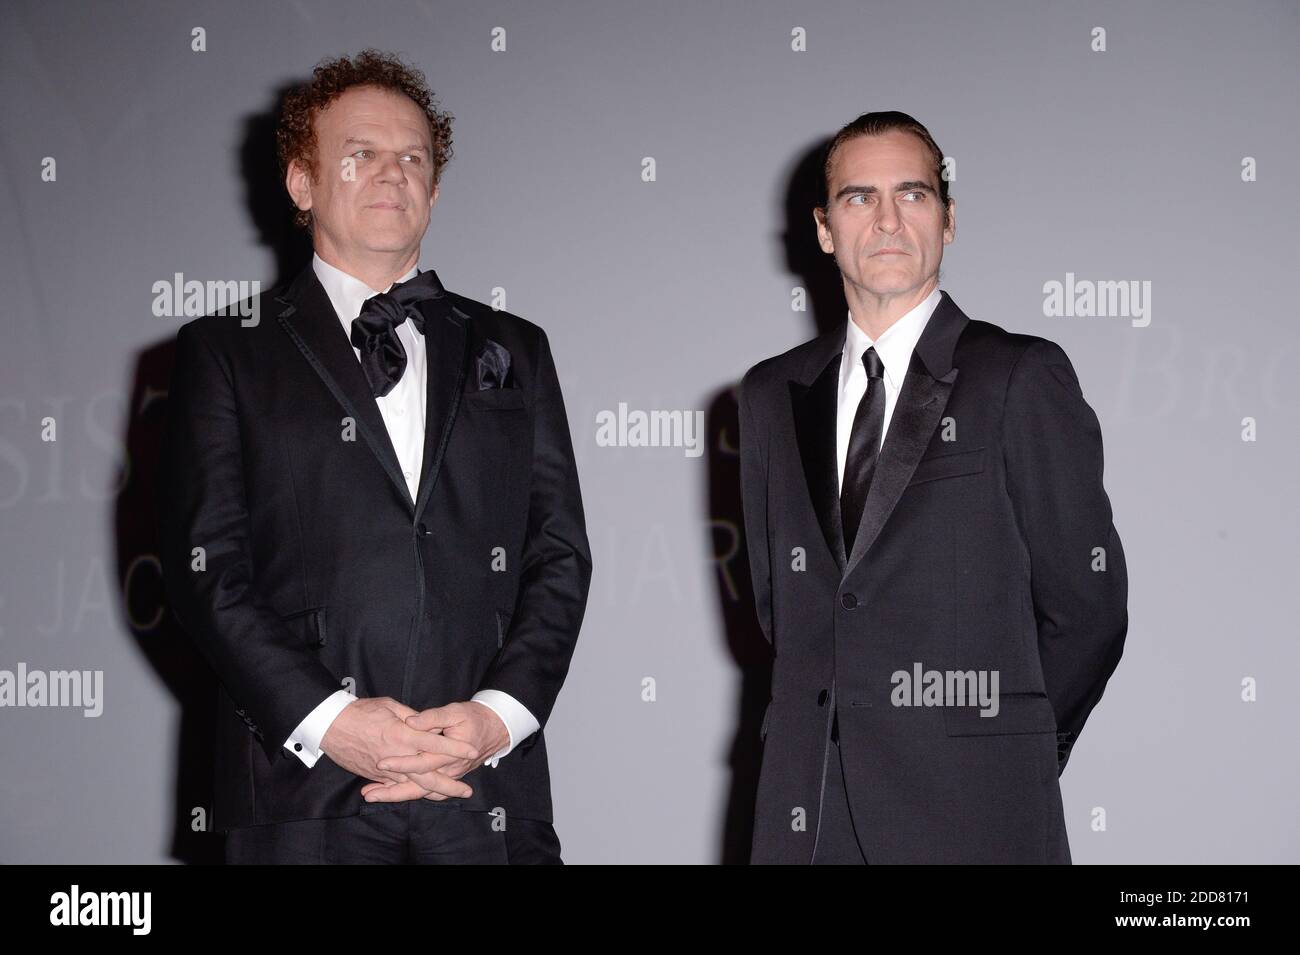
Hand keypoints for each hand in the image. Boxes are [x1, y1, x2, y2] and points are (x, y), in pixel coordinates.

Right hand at [319, 697, 478, 793]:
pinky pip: (396, 788)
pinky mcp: (374, 775)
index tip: (471, 751)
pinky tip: (424, 795)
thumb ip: (412, 717)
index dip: (455, 748)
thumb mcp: (390, 705)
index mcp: (402, 735)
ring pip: (413, 786)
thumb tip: (428, 724)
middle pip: (427, 775)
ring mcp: (384, 769)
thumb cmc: (360, 711)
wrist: (330, 725)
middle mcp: (396, 756)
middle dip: (449, 784)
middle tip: (466, 792)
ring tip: (450, 795)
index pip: (434, 744)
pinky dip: (410, 793)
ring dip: (433, 792)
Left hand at [359, 701, 510, 803]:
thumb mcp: (455, 712)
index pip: (421, 762)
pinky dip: (408, 793)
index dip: (401, 763)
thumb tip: (410, 722)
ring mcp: (447, 776)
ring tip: (372, 795)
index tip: (381, 762)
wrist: (496, 729)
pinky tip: (389, 792)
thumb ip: (432, 717)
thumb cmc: (474, 717)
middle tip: (368, 793)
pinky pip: (427, 791)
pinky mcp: (446, 777)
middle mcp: (447, 770)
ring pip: (420, 792)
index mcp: (448, 754)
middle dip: (391, 791)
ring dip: (396, 795)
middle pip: (417, 786)